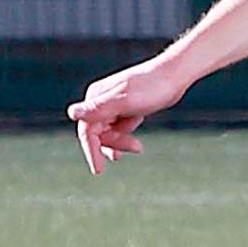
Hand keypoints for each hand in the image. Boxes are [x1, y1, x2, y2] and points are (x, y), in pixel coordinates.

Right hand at [66, 59, 188, 174]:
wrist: (175, 76)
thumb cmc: (152, 87)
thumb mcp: (125, 101)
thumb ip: (99, 108)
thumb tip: (72, 114)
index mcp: (96, 97)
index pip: (87, 130)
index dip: (91, 150)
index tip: (98, 170)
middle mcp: (101, 100)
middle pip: (98, 132)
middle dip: (114, 143)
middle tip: (138, 148)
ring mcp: (113, 104)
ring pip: (108, 132)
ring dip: (120, 142)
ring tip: (138, 147)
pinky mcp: (126, 108)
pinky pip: (119, 128)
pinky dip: (125, 136)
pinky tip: (134, 145)